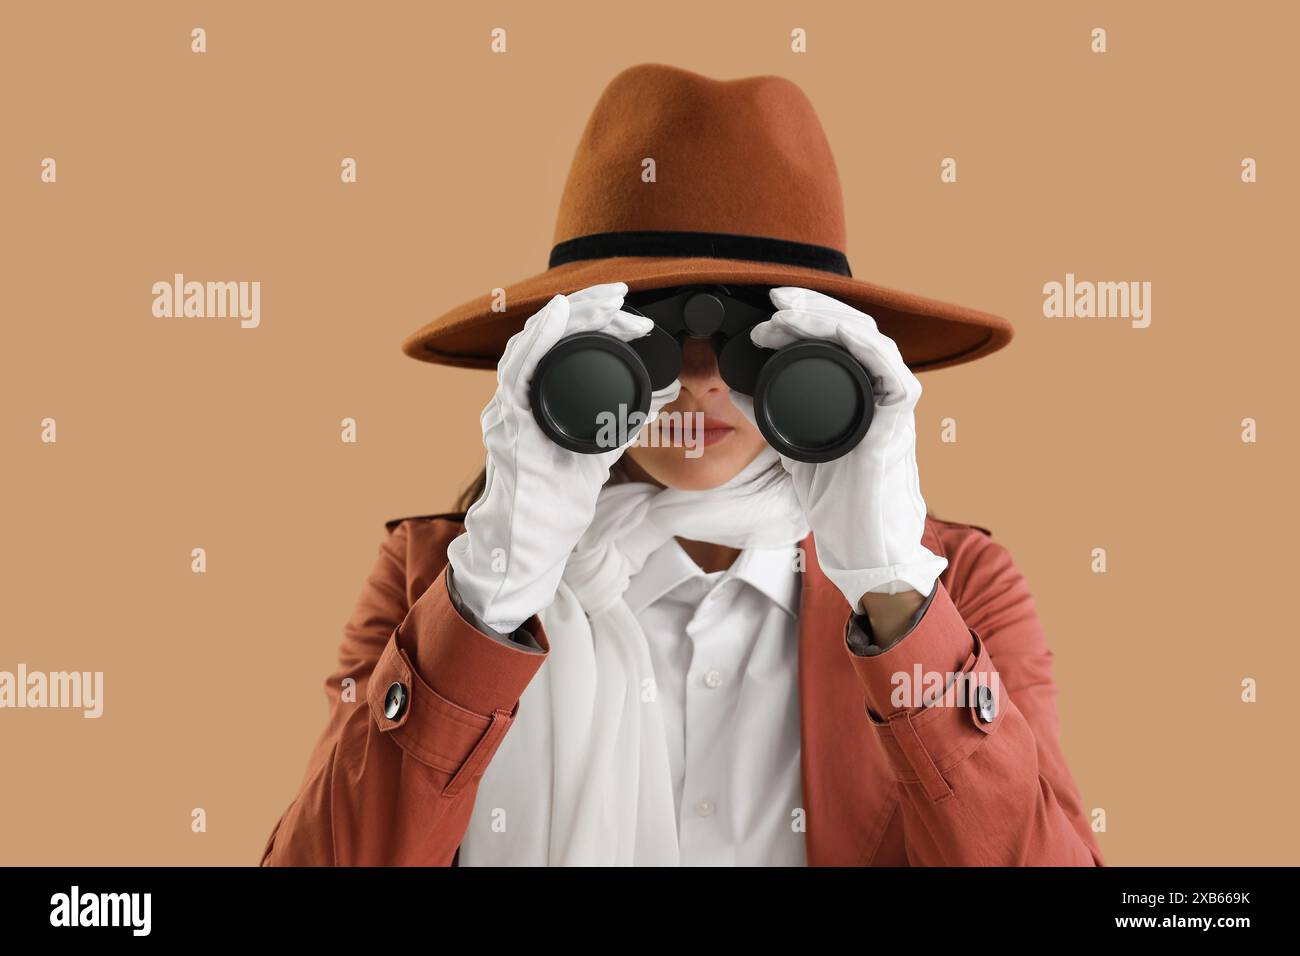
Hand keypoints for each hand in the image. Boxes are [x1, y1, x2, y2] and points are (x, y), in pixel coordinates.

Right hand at [447, 282, 680, 633]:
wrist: (531, 547)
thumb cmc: (554, 504)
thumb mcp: (595, 453)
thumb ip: (615, 424)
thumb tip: (654, 398)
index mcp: (537, 401)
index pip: (563, 345)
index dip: (595, 322)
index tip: (631, 313)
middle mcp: (518, 398)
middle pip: (548, 336)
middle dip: (587, 309)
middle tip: (622, 294)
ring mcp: (509, 409)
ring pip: (532, 343)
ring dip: (569, 315)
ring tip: (604, 298)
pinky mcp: (507, 424)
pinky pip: (518, 371)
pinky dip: (538, 340)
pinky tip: (558, 316)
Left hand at [730, 287, 946, 612]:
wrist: (861, 536)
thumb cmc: (836, 492)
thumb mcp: (792, 442)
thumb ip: (768, 412)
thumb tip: (732, 387)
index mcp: (854, 387)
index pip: (831, 336)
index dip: (799, 319)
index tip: (762, 320)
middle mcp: (876, 384)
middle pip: (848, 325)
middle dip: (809, 307)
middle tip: (774, 301)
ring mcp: (891, 394)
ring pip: (865, 334)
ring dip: (825, 318)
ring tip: (787, 315)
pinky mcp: (899, 410)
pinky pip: (885, 362)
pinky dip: (857, 341)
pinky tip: (829, 332)